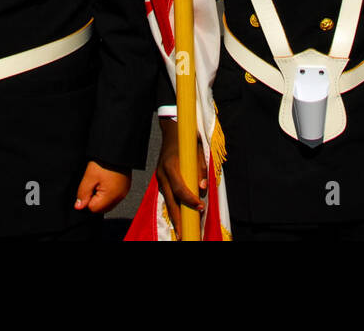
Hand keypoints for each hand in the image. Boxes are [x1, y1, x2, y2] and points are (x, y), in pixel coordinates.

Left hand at [74, 161, 130, 212]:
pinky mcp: (125, 187)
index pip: (93, 208)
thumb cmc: (103, 161)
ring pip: (108, 203)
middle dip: (95, 199)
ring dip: (101, 196)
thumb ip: (83, 194)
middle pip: (102, 208)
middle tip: (94, 183)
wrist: (116, 149)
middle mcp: (120, 197)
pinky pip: (114, 196)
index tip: (88, 186)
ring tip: (100, 180)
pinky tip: (106, 179)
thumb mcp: (89, 177)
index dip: (87, 198)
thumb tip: (78, 207)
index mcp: (111, 196)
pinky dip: (108, 191)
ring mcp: (124, 192)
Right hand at [154, 116, 205, 236]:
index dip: (190, 200)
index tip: (201, 208)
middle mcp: (163, 174)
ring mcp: (160, 177)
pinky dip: (173, 207)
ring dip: (175, 216)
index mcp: (171, 166)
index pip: (180, 189)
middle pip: (170, 201)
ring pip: (168, 201)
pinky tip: (178, 218)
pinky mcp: (162, 179)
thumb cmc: (188, 140)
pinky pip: (168, 196)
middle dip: (178, 219)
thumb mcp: (198, 152)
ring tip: (181, 231)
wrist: (172, 130)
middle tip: (184, 235)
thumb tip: (203, 189)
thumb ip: (201, 170)